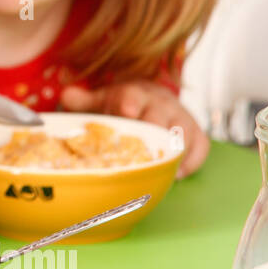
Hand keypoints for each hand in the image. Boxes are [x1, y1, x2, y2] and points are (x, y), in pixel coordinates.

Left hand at [60, 81, 208, 177]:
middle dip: (154, 131)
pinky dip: (192, 161)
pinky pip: (200, 146)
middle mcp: (161, 104)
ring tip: (162, 170)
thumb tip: (66, 95)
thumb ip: (84, 100)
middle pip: (161, 117)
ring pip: (184, 133)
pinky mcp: (196, 132)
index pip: (132, 95)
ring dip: (174, 150)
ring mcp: (181, 118)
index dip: (129, 103)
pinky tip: (177, 174)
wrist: (151, 95)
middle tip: (145, 152)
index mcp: (135, 94)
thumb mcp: (102, 99)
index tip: (126, 110)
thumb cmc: (123, 103)